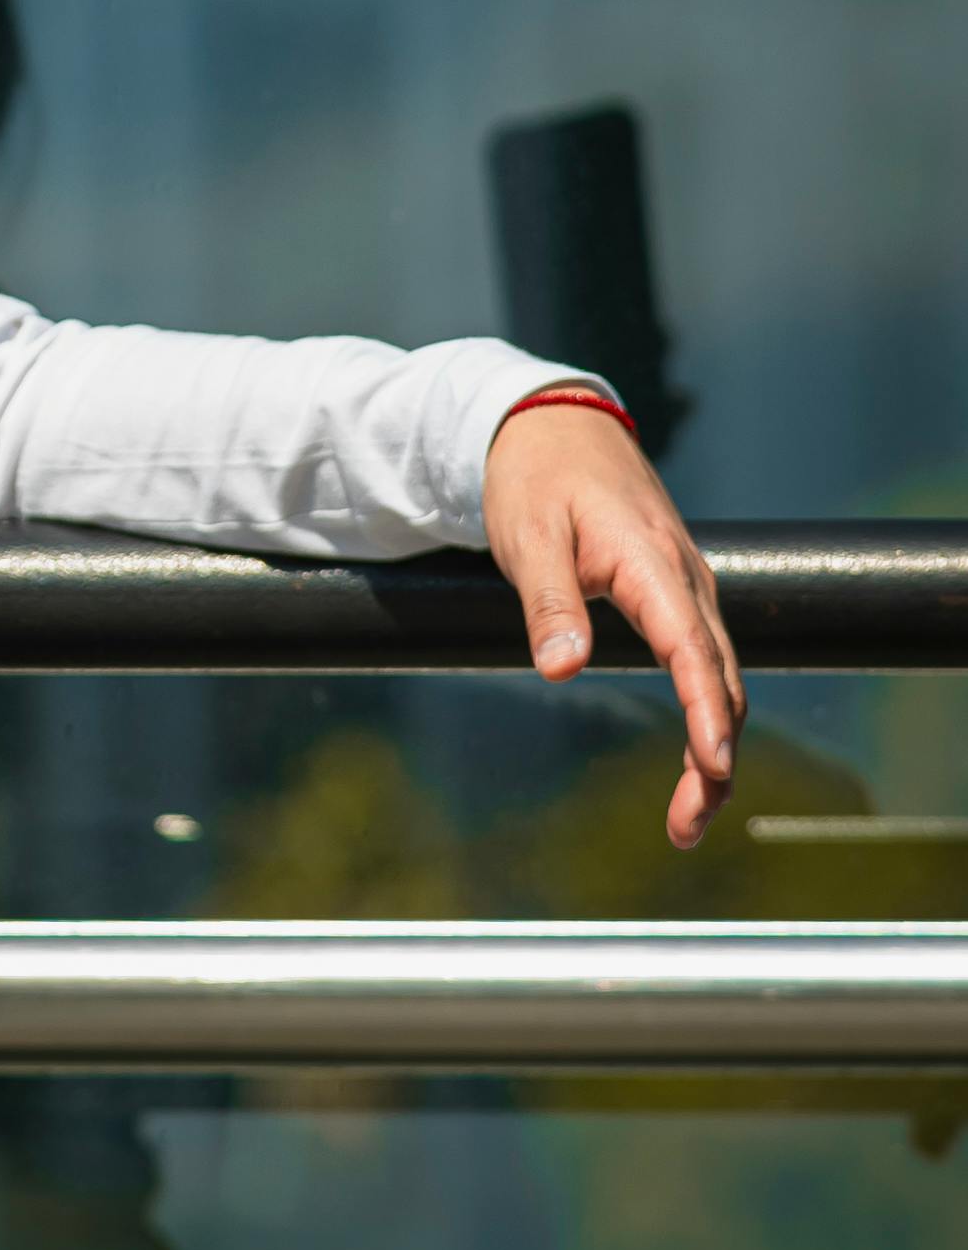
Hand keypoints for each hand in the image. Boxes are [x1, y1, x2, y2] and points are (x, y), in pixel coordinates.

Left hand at [480, 405, 744, 848]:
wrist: (551, 422)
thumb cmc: (535, 477)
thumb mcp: (528, 535)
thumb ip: (549, 603)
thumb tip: (562, 671)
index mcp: (652, 563)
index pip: (693, 650)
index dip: (708, 713)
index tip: (715, 768)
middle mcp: (686, 577)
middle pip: (722, 679)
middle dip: (716, 758)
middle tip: (685, 827)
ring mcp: (687, 584)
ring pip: (720, 674)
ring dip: (716, 744)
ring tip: (687, 814)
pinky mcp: (676, 592)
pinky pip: (706, 659)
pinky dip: (709, 711)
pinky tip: (698, 752)